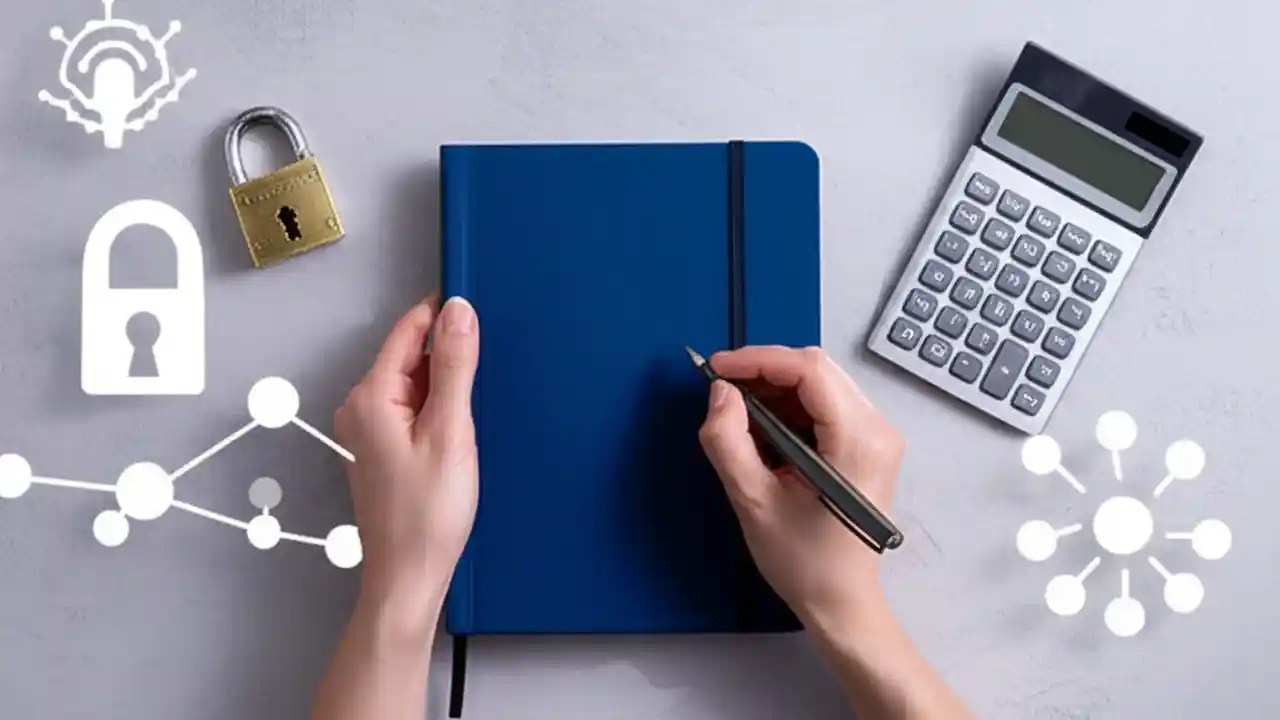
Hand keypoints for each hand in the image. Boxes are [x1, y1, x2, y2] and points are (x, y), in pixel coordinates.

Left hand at [333, 296, 480, 614]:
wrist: (410, 575)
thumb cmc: (426, 516)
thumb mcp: (451, 431)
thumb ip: (455, 366)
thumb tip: (459, 311)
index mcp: (370, 397)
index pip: (408, 330)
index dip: (444, 313)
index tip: (477, 302)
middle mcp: (360, 409)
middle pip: (410, 355)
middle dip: (449, 352)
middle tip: (487, 367)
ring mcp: (368, 430)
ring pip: (413, 383)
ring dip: (446, 384)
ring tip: (474, 410)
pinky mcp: (381, 450)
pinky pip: (412, 409)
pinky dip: (438, 409)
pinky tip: (461, 431)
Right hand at [698, 346, 902, 623]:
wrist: (842, 601)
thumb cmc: (804, 563)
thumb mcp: (753, 502)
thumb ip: (729, 442)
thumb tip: (719, 394)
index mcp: (857, 442)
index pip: (809, 371)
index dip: (758, 360)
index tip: (717, 369)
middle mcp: (877, 430)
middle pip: (817, 369)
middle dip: (764, 370)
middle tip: (721, 389)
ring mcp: (877, 435)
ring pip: (820, 382)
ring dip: (775, 387)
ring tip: (738, 412)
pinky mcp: (868, 444)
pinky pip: (826, 403)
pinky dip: (790, 404)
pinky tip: (763, 427)